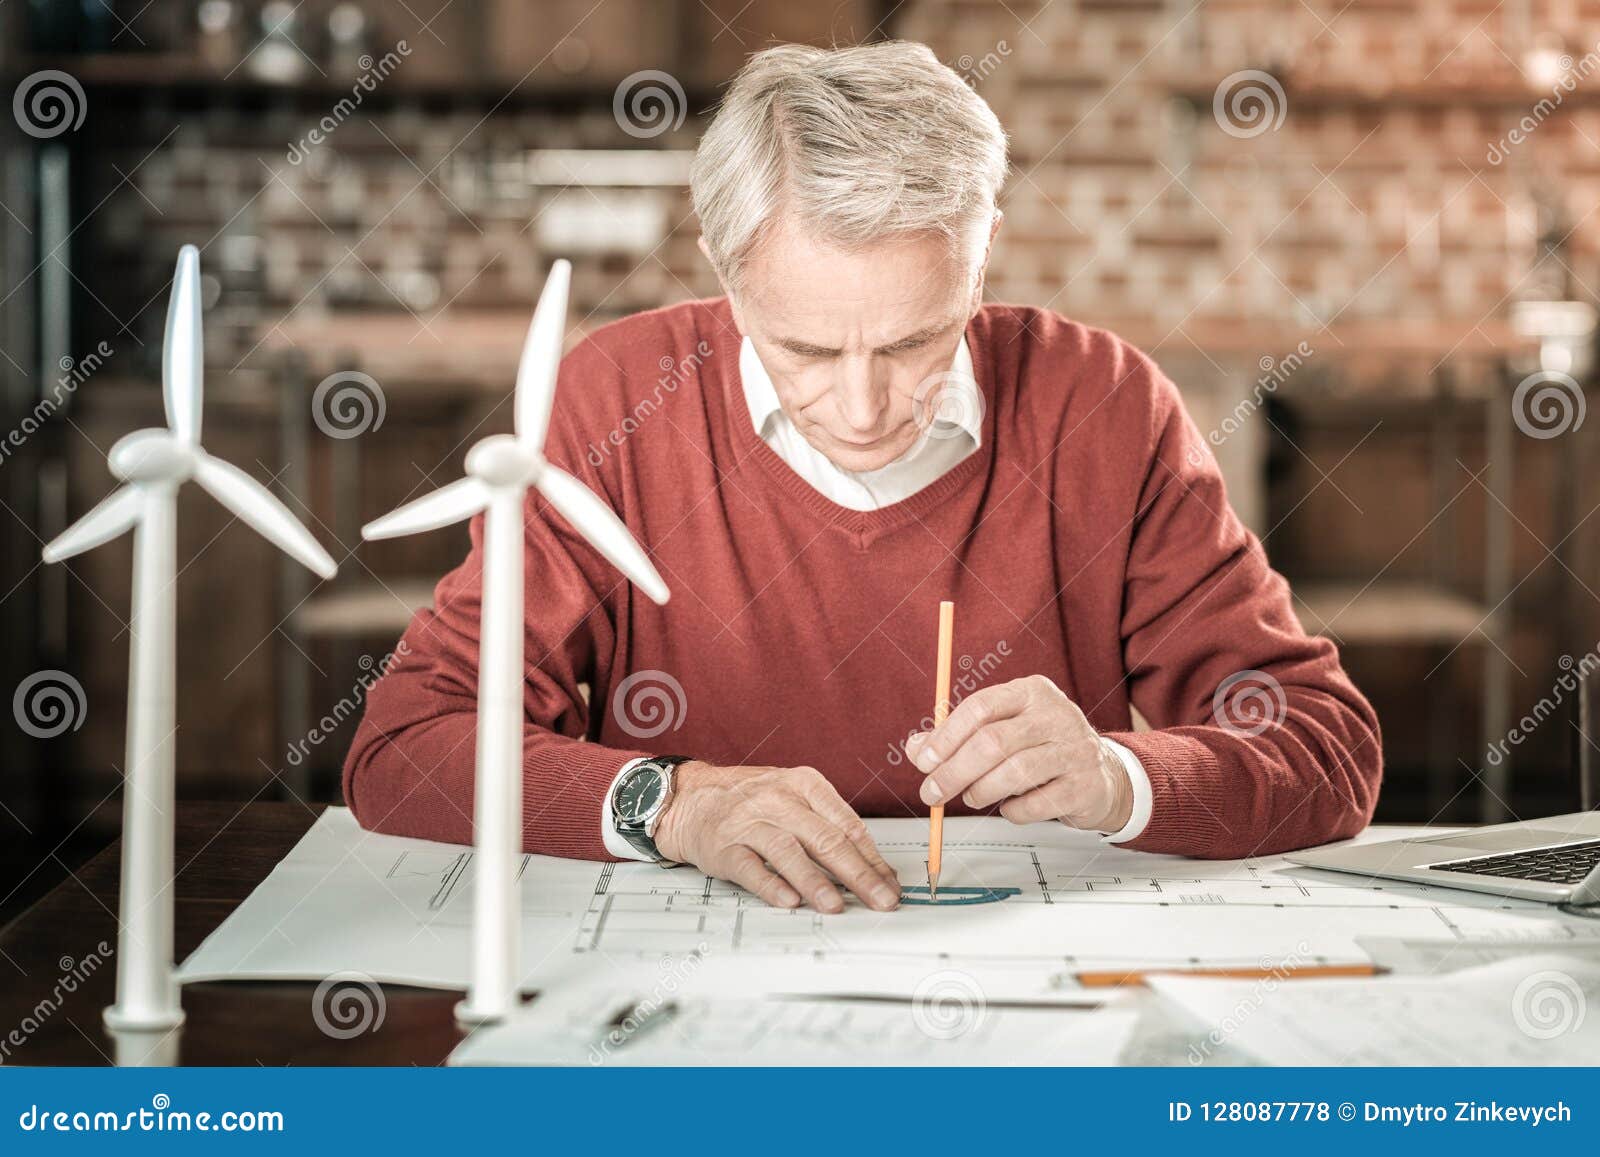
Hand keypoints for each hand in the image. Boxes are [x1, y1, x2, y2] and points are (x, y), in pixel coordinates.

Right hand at [653, 761, 900, 912]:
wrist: (691, 798)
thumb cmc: (751, 801)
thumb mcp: (795, 798)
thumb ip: (832, 828)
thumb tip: (876, 870)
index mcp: (805, 784)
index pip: (847, 825)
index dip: (873, 859)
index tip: (890, 886)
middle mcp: (778, 799)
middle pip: (825, 838)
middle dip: (857, 873)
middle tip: (879, 900)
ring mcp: (749, 822)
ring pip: (788, 850)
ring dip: (814, 881)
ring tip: (835, 905)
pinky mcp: (724, 846)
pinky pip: (750, 867)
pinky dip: (770, 884)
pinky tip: (788, 900)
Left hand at [905, 675, 1132, 831]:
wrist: (1101, 773)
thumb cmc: (1041, 748)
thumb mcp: (1001, 729)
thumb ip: (957, 736)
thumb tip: (916, 748)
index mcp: (1030, 692)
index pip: (980, 707)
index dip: (946, 736)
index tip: (924, 761)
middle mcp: (1055, 714)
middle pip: (993, 742)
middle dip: (954, 772)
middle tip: (932, 793)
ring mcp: (1074, 749)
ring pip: (1015, 772)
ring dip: (981, 791)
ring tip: (971, 798)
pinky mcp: (1085, 785)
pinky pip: (1037, 803)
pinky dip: (1013, 812)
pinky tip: (1008, 808)